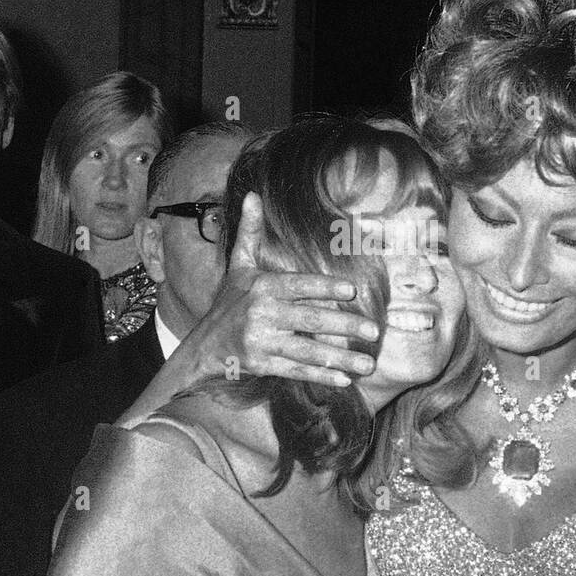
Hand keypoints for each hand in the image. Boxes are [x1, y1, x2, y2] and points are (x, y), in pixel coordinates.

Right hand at [117, 192, 378, 424]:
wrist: (202, 346)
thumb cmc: (228, 303)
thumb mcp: (238, 266)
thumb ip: (250, 233)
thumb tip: (251, 195)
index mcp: (261, 286)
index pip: (299, 286)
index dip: (325, 288)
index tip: (352, 291)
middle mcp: (261, 313)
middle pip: (309, 320)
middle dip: (343, 326)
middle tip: (374, 331)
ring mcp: (260, 341)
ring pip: (306, 350)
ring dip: (340, 359)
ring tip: (368, 365)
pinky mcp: (261, 365)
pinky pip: (295, 371)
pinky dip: (320, 376)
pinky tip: (344, 380)